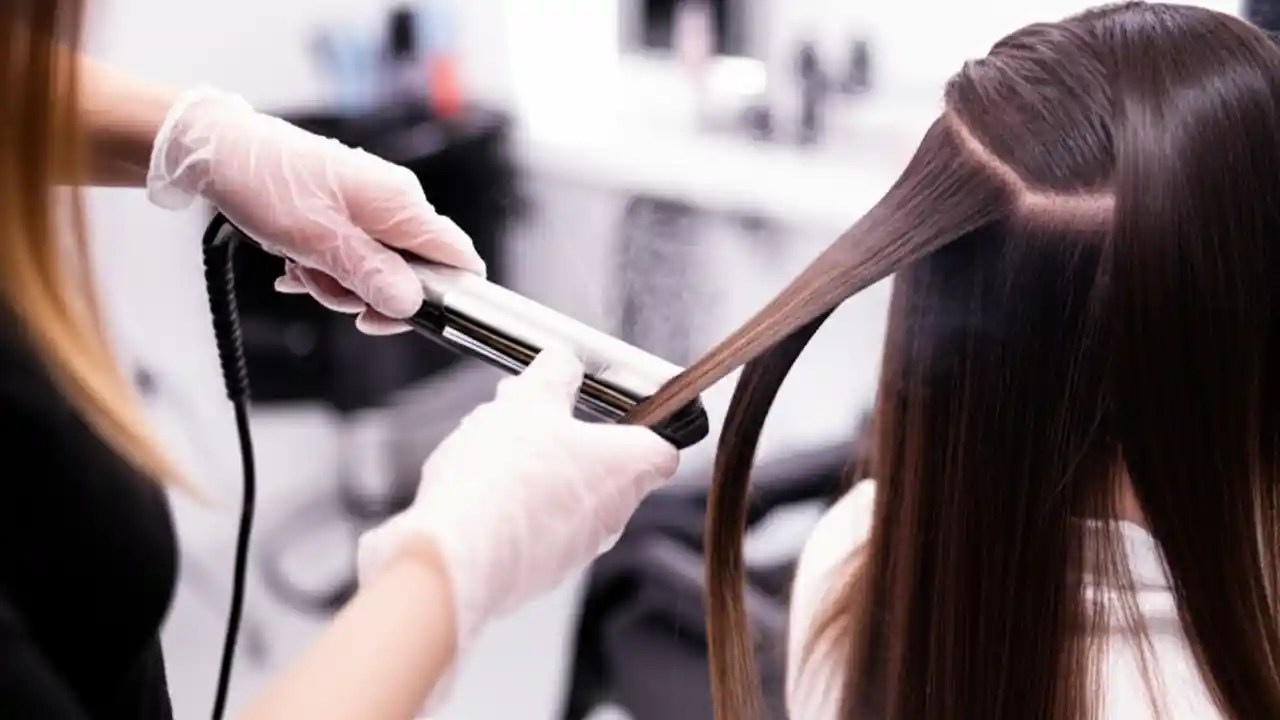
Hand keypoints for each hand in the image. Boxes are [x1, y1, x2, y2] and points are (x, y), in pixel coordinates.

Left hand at [146, 87, 485, 334]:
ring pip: (379, 270)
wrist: (218, 150)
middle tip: (324, 285)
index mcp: (401, 203)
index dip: (442, 297)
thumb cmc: (265, 183)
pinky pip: (354, 256)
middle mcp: (395, 203)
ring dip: (337, 282)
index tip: (393, 315)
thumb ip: (371, 274)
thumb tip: (411, 304)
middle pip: (414, 273)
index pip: (459, 257)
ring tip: (300, 266)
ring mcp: (372, 207)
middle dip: (367, 292)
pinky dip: (326, 268)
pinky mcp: (348, 212)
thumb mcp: (318, 241)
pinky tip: (296, 263)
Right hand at [356, 348, 679, 652]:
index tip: (625, 411)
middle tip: (531, 415)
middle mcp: (610, 518)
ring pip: (566, 499)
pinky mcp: (535, 574)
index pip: (662, 452)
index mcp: (624, 471)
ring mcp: (573, 552)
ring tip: (492, 446)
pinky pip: (534, 531)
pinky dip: (513, 508)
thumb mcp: (528, 404)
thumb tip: (563, 364)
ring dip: (538, 471)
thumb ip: (552, 378)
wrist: (455, 558)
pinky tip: (477, 488)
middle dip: (569, 440)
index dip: (648, 428)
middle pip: (605, 471)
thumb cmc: (503, 482)